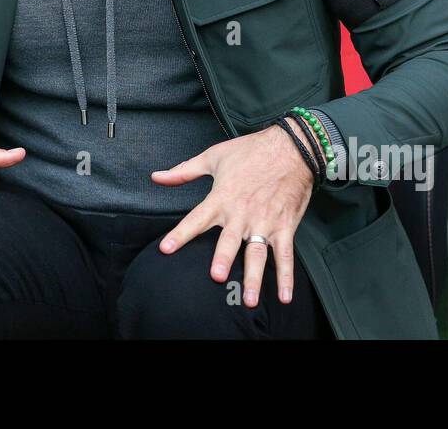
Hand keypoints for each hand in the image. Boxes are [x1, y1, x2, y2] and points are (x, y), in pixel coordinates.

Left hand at [151, 119, 313, 307]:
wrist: (291, 147)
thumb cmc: (250, 151)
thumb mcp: (213, 157)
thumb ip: (183, 171)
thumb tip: (156, 177)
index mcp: (222, 197)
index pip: (197, 218)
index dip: (181, 234)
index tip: (166, 249)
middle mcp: (242, 213)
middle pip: (230, 241)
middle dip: (223, 258)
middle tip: (216, 276)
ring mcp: (265, 222)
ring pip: (257, 254)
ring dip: (254, 277)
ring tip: (249, 299)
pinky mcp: (285, 226)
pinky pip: (285, 255)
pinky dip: (286, 276)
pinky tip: (285, 296)